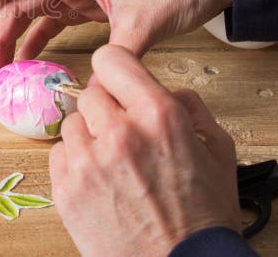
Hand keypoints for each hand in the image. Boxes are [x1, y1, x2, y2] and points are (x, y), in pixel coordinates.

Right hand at [0, 0, 233, 84]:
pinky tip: (31, 66)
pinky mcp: (91, 5)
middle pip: (16, 7)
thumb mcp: (142, 24)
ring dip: (15, 45)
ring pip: (32, 18)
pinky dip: (40, 45)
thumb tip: (89, 99)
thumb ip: (113, 60)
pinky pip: (55, 26)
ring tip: (1, 77)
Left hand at [50, 45, 240, 255]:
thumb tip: (166, 90)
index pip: (111, 59)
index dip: (115, 70)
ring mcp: (87, 162)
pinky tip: (100, 181)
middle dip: (107, 109)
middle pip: (89, 93)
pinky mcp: (66, 189)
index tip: (118, 82)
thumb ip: (191, 108)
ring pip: (72, 124)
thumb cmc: (202, 217)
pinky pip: (59, 154)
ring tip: (114, 165)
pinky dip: (75, 163)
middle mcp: (119, 133)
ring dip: (89, 137)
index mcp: (158, 116)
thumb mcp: (218, 151)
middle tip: (124, 134)